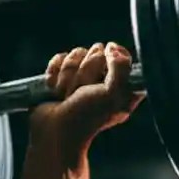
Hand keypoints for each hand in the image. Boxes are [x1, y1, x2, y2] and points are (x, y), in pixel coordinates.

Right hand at [29, 42, 144, 150]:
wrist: (54, 132)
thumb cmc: (86, 117)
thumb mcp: (113, 95)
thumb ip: (121, 68)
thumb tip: (112, 46)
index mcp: (124, 85)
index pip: (121, 54)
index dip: (110, 59)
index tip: (103, 74)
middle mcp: (105, 79)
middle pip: (96, 51)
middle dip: (85, 73)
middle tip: (82, 93)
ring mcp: (82, 76)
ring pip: (76, 53)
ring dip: (69, 76)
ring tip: (68, 96)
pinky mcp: (62, 75)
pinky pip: (59, 58)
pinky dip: (55, 74)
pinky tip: (56, 91)